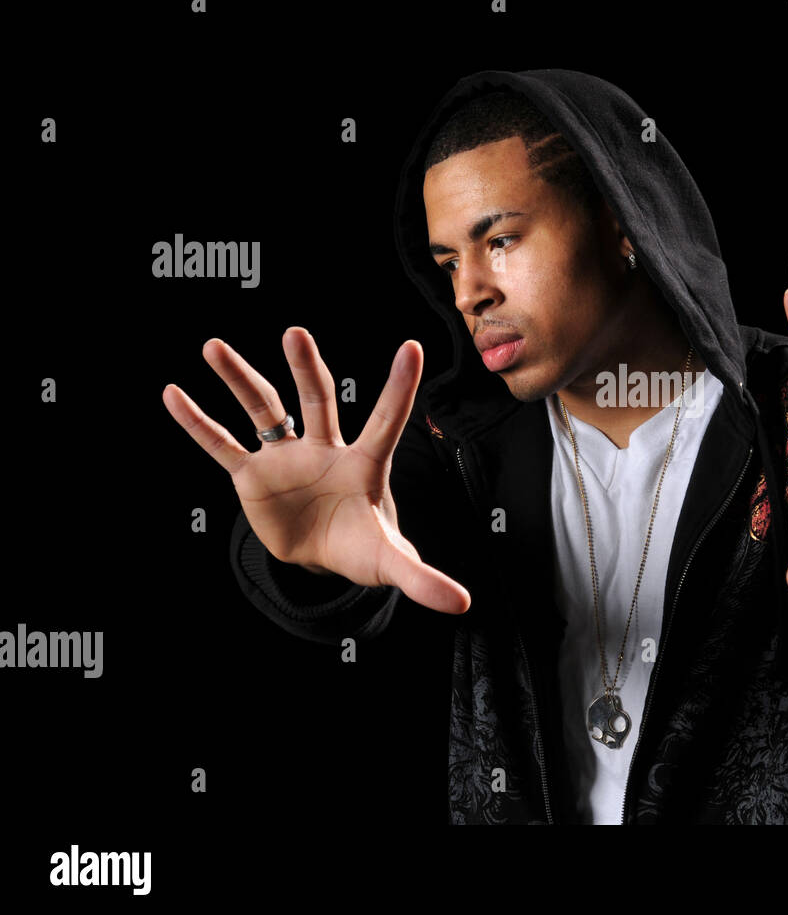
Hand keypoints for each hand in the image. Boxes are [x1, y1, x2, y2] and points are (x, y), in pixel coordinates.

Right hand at [161, 327, 470, 613]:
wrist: (320, 555)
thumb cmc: (361, 546)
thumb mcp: (390, 563)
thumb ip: (422, 578)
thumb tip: (463, 604)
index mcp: (364, 463)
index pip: (387, 419)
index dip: (399, 387)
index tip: (412, 347)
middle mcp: (324, 448)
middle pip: (317, 400)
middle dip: (306, 369)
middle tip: (296, 334)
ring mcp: (286, 457)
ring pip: (263, 409)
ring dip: (239, 379)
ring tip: (213, 347)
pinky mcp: (253, 476)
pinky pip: (223, 445)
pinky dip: (198, 423)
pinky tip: (174, 394)